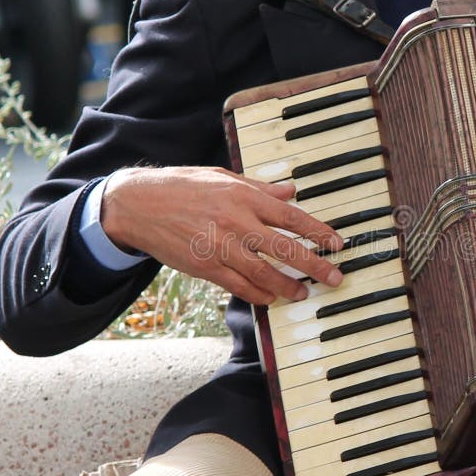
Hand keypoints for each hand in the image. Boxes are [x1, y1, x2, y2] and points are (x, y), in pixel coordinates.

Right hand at [100, 166, 344, 304]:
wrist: (138, 204)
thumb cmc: (182, 186)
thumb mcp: (222, 177)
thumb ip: (260, 187)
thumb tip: (292, 191)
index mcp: (244, 196)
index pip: (292, 216)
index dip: (318, 232)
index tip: (337, 244)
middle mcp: (236, 222)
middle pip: (285, 249)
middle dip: (315, 266)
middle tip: (335, 278)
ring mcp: (221, 247)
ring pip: (265, 273)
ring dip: (289, 286)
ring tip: (304, 293)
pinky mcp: (205, 267)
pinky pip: (239, 286)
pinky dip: (259, 294)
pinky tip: (272, 297)